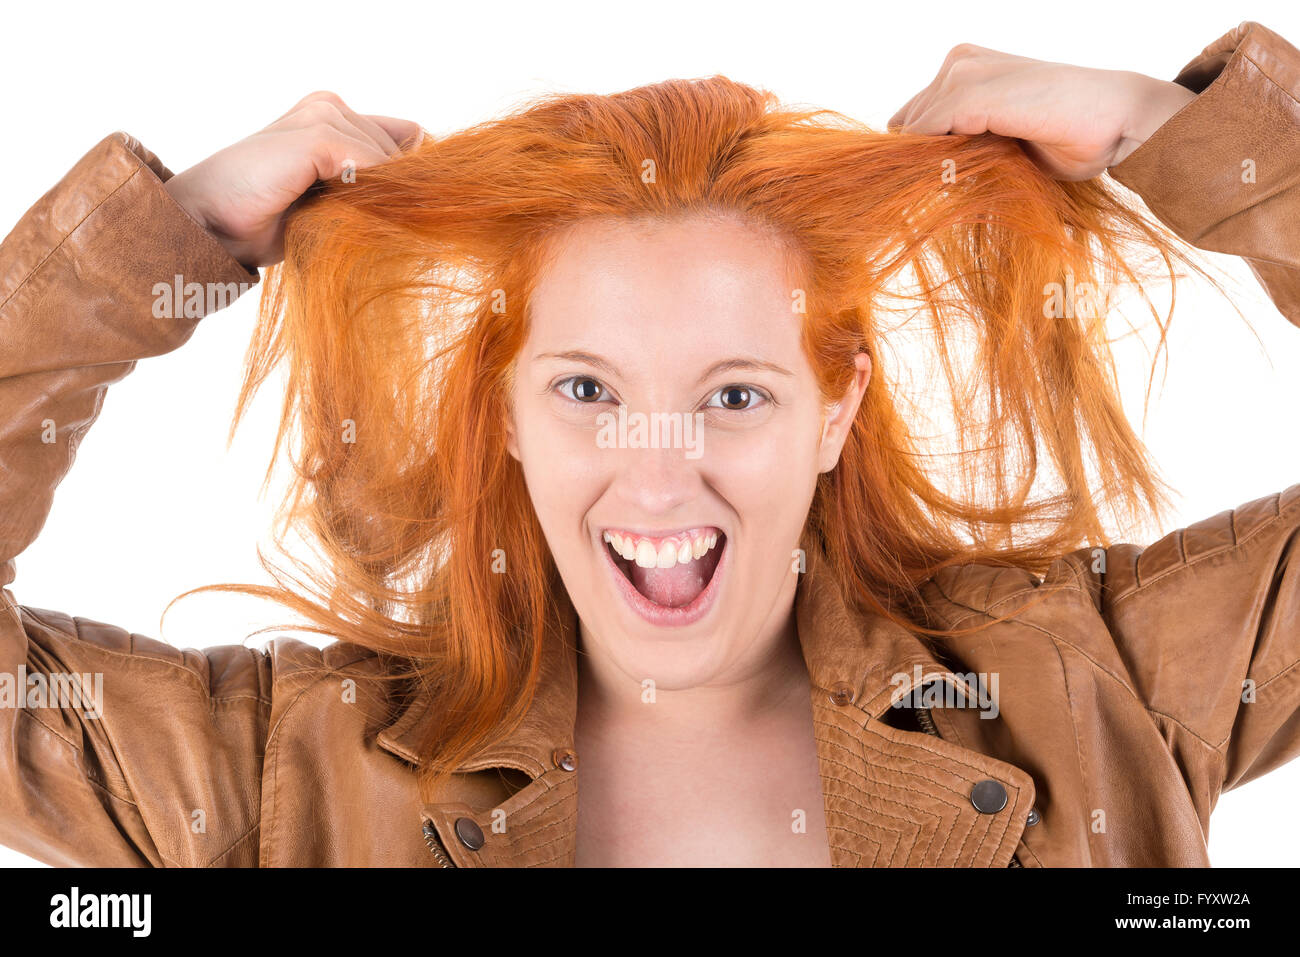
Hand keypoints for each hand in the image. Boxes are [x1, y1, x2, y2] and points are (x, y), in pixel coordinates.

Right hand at [164, 92, 421, 267]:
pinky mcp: (317, 135)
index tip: (399, 212)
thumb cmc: (266, 220)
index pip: (406, 138)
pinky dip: (368, 195)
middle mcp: (329, 107)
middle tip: (356, 222)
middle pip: (406, 151)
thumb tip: (418, 195)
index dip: (409, 176)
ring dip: (379, 197)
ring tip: (338, 220)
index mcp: (331, 117)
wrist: (210, 225)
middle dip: (395, 190)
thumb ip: (367, 185)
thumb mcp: (329, 201)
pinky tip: (337, 214)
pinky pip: (374, 165)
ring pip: (391, 161)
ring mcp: (323, 116)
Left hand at [887, 43, 1197, 179]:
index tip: (930, 185)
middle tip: (947, 188)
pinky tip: (959, 177)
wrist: (1116, 121)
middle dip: (918, 159)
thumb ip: (960, 145)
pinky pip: (925, 133)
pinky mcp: (971, 92)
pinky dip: (933, 160)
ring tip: (960, 186)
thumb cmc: (1065, 137)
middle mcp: (959, 62)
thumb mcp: (999, 141)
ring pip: (913, 131)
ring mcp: (964, 73)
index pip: (912, 118)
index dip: (917, 155)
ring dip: (928, 164)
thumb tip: (917, 173)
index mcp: (965, 66)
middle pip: (906, 125)